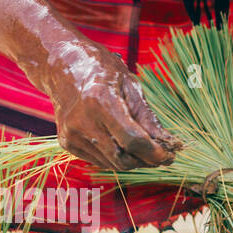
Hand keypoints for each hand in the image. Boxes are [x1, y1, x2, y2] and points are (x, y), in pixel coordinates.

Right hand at [29, 33, 180, 170]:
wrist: (62, 68)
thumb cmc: (101, 71)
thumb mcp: (130, 85)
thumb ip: (147, 117)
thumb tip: (168, 144)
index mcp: (101, 101)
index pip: (133, 140)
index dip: (154, 152)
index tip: (170, 156)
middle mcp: (83, 122)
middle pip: (122, 158)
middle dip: (146, 161)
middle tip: (160, 155)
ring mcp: (72, 135)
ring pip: (112, 164)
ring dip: (132, 161)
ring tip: (143, 149)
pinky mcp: (67, 143)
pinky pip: (99, 160)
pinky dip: (115, 157)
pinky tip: (121, 144)